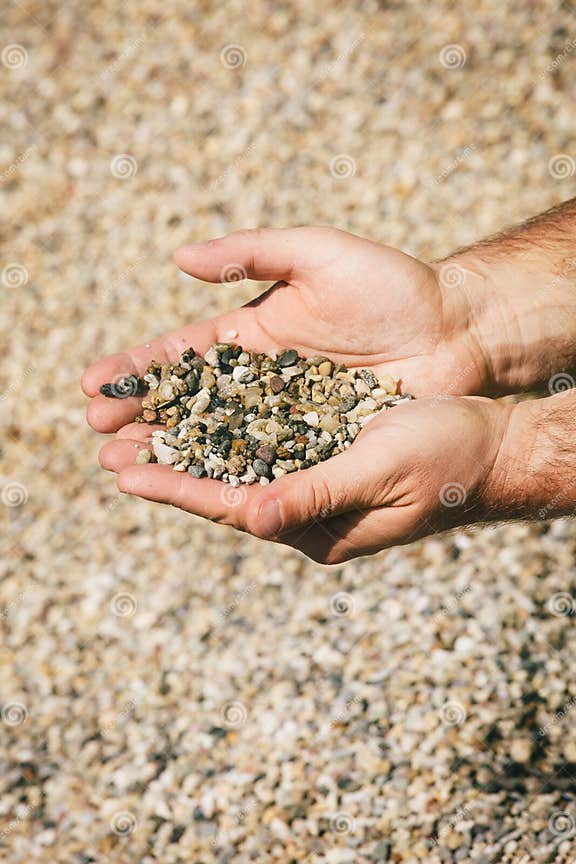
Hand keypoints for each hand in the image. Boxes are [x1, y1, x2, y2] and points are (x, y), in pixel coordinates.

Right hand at [82, 227, 489, 435]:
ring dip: (170, 451)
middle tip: (98, 438)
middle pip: (188, 401)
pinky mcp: (314, 442)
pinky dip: (225, 472)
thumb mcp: (318, 253)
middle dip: (141, 417)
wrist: (455, 330)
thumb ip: (251, 252)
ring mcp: (285, 414)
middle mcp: (260, 376)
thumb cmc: (391, 285)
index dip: (136, 368)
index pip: (181, 352)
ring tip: (124, 467)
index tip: (92, 384)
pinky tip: (191, 486)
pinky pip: (263, 461)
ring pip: (217, 436)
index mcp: (252, 329)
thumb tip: (177, 258)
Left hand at [95, 393, 511, 562]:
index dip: (177, 487)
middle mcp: (305, 508)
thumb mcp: (378, 472)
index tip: (124, 472)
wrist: (486, 444)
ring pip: (235, 460)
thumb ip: (314, 494)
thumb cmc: (444, 460)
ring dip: (187, 441)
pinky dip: (226, 422)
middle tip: (105, 446)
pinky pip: (262, 438)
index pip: (231, 506)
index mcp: (316, 528)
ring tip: (134, 425)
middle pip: (221, 485)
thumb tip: (249, 518)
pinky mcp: (321, 450)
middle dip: (166, 465)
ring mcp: (312, 480)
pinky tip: (196, 406)